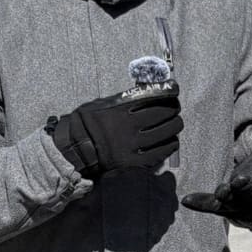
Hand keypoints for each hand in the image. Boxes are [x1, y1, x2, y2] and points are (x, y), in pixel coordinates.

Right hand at [51, 84, 181, 176]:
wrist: (75, 151)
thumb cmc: (87, 125)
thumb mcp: (101, 105)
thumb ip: (122, 100)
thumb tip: (146, 93)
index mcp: (119, 109)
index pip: (151, 96)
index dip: (168, 91)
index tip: (175, 89)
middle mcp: (127, 127)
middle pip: (162, 114)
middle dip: (173, 109)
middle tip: (175, 109)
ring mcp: (132, 146)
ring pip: (164, 134)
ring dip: (175, 127)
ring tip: (176, 123)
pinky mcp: (134, 163)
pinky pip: (159, 154)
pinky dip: (169, 146)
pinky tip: (173, 141)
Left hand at [182, 99, 251, 225]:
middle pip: (250, 193)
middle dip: (245, 188)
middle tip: (239, 181)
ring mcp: (239, 205)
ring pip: (232, 202)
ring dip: (226, 197)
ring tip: (220, 192)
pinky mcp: (223, 208)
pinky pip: (211, 206)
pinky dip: (200, 204)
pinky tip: (187, 200)